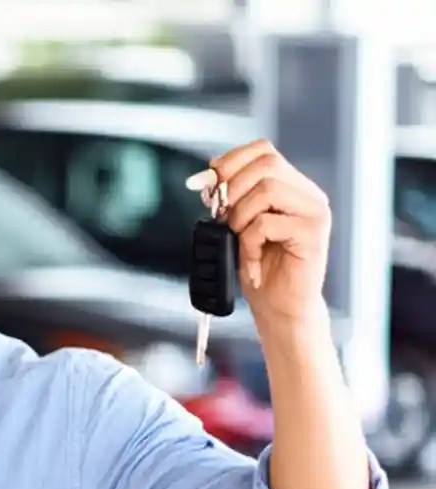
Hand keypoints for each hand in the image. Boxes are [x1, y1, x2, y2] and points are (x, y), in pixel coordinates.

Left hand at [189, 139, 332, 324]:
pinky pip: (267, 224)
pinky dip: (248, 244)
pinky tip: (250, 263)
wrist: (280, 308)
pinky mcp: (314, 234)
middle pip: (266, 164)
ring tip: (240, 242)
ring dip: (239, 218)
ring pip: (266, 190)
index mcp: (292, 186)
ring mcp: (315, 213)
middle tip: (222, 218)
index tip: (209, 185)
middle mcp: (308, 194)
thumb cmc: (260, 267)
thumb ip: (228, 198)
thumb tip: (204, 178)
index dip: (231, 161)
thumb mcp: (237, 225)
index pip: (263, 150)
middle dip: (231, 188)